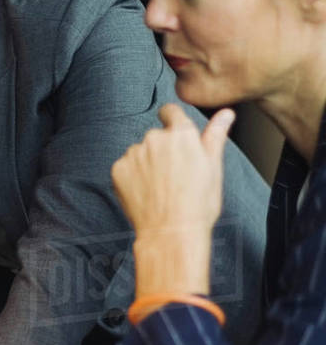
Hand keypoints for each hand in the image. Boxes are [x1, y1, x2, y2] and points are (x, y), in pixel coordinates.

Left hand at [111, 103, 235, 296]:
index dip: (173, 122)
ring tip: (160, 188)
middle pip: (156, 136)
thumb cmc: (198, 205)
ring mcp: (134, 153)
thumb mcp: (213, 168)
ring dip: (147, 163)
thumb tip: (226, 113)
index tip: (174, 137)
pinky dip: (132, 177)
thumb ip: (215, 135)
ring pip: (140, 152)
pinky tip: (146, 193)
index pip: (171, 111)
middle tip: (174, 176)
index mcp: (181, 134)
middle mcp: (155, 138)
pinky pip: (125, 167)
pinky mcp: (118, 169)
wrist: (172, 234)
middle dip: (162, 150)